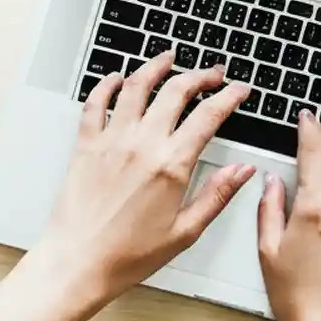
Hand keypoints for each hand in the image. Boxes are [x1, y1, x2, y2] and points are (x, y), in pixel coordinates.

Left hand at [0, 53, 257, 320]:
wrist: (78, 263)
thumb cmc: (128, 255)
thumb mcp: (185, 232)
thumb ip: (217, 195)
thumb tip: (243, 171)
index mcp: (171, 165)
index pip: (208, 116)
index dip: (229, 97)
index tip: (239, 90)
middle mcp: (142, 144)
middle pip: (176, 91)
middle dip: (199, 75)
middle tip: (212, 73)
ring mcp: (111, 141)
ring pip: (136, 86)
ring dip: (155, 66)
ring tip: (167, 57)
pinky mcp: (86, 145)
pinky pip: (95, 103)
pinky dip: (106, 84)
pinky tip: (115, 78)